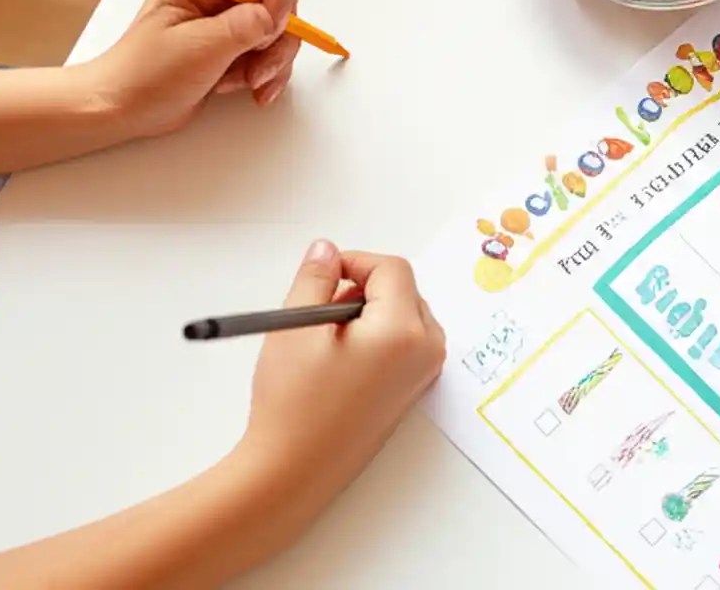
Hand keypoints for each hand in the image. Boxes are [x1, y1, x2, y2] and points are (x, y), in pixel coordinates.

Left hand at [84, 0, 301, 138]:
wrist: (126, 106)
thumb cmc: (145, 75)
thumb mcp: (196, 48)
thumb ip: (242, 26)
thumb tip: (274, 19)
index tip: (274, 27)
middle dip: (278, 36)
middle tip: (258, 68)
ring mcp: (229, 14)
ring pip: (281, 26)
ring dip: (272, 60)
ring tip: (245, 82)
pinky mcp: (236, 40)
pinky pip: (273, 49)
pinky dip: (269, 72)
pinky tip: (249, 88)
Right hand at [237, 240, 445, 506]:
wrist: (295, 470)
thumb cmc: (294, 403)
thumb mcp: (297, 326)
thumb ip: (316, 277)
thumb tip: (327, 250)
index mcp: (403, 331)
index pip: (392, 269)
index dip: (355, 263)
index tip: (324, 275)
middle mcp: (426, 351)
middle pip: (405, 290)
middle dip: (364, 288)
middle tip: (322, 309)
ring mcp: (424, 374)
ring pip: (406, 314)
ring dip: (371, 311)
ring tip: (328, 337)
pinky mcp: (413, 390)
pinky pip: (406, 342)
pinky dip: (378, 335)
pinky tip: (342, 358)